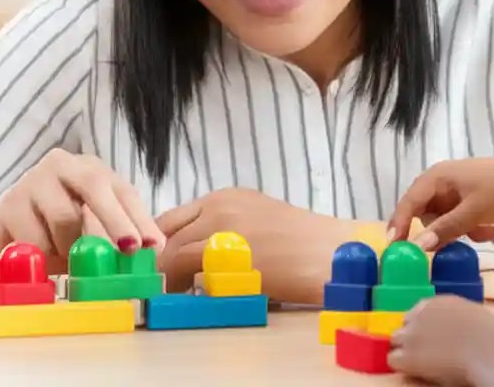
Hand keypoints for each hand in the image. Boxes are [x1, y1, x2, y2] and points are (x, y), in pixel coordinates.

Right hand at [0, 148, 164, 258]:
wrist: (8, 222)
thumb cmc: (59, 223)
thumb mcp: (93, 224)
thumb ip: (121, 233)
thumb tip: (153, 249)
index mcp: (90, 168)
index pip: (123, 190)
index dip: (140, 218)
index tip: (153, 246)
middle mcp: (62, 165)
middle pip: (94, 185)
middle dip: (115, 220)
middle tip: (129, 249)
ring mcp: (33, 181)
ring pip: (65, 219)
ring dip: (73, 248)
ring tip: (68, 258)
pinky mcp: (8, 205)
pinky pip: (35, 239)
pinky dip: (46, 257)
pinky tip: (44, 259)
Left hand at [157, 188, 351, 301]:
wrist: (333, 253)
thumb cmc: (304, 245)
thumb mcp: (258, 222)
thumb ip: (224, 230)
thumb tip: (194, 257)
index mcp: (226, 196)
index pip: (173, 217)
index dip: (163, 243)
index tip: (163, 265)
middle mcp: (219, 206)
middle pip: (167, 233)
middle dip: (160, 260)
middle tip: (161, 284)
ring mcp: (221, 228)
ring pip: (173, 252)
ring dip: (168, 276)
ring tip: (174, 294)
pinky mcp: (227, 253)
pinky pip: (187, 270)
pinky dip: (181, 286)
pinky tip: (190, 297)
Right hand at [388, 158, 493, 250]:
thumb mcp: (475, 212)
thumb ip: (446, 229)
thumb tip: (418, 246)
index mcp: (438, 176)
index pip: (409, 201)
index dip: (399, 222)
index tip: (393, 246)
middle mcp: (443, 181)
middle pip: (426, 213)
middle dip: (442, 231)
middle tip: (460, 241)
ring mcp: (457, 189)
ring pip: (444, 219)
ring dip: (460, 231)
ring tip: (485, 233)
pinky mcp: (470, 197)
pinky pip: (458, 218)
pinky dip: (470, 227)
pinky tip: (491, 229)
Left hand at [389, 295, 493, 383]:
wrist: (492, 354)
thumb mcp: (480, 316)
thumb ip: (464, 316)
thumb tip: (467, 324)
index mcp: (442, 302)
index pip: (419, 311)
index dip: (424, 327)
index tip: (433, 338)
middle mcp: (422, 314)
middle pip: (405, 325)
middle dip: (412, 338)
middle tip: (427, 353)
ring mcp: (411, 334)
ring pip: (396, 342)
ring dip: (406, 352)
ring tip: (422, 364)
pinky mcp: (407, 356)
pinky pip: (394, 360)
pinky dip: (403, 367)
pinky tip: (418, 373)